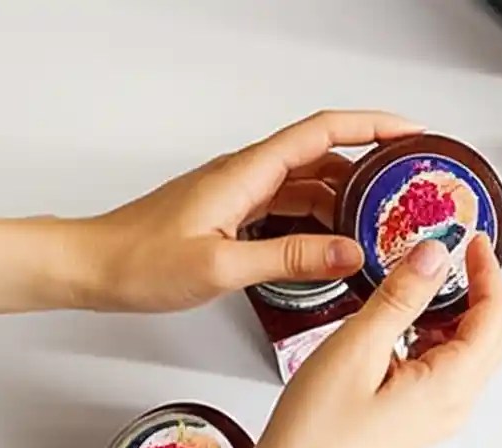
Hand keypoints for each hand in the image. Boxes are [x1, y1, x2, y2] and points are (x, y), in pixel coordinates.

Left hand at [77, 110, 422, 311]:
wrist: (91, 267)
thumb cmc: (138, 261)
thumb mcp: (221, 265)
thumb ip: (290, 259)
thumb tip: (349, 252)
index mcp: (246, 173)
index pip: (323, 132)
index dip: (372, 126)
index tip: (410, 133)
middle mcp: (247, 175)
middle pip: (324, 153)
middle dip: (372, 161)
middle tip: (410, 182)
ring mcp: (241, 193)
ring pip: (310, 182)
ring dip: (348, 195)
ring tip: (383, 218)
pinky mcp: (234, 213)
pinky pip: (291, 204)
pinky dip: (322, 216)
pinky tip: (336, 241)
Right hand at [239, 234, 501, 447]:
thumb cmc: (315, 433)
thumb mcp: (358, 346)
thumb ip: (402, 296)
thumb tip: (434, 257)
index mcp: (450, 386)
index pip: (493, 318)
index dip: (488, 273)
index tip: (472, 240)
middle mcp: (453, 404)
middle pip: (490, 335)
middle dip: (479, 289)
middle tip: (457, 252)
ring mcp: (436, 414)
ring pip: (466, 350)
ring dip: (454, 311)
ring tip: (421, 279)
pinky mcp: (415, 418)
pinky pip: (441, 367)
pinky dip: (432, 334)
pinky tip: (400, 319)